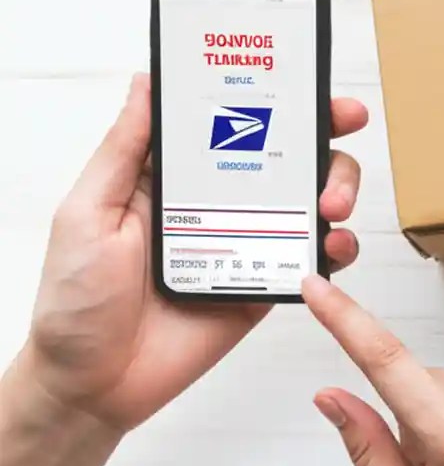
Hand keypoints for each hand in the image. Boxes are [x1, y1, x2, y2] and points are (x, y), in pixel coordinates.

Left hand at [21, 74, 368, 432]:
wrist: (94, 384)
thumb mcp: (89, 211)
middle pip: (290, 157)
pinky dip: (334, 251)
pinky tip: (332, 250)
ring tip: (332, 206)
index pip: (235, 122)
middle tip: (343, 128)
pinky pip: (313, 262)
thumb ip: (125, 150)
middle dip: (326, 139)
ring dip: (338, 190)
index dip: (277, 98)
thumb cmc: (77, 300)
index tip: (311, 83)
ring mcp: (249, 244)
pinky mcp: (266, 287)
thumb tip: (148, 81)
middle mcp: (220, 204)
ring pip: (311, 204)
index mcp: (175, 177)